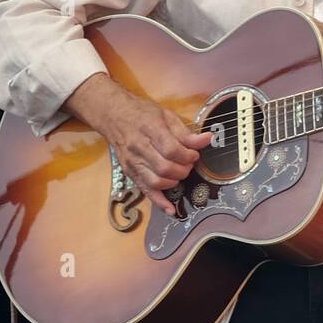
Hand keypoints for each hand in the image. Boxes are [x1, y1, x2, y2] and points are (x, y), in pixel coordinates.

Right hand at [70, 77, 213, 215]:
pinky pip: (146, 191)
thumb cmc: (142, 113)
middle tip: (189, 164)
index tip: (194, 154)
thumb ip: (186, 132)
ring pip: (156, 182)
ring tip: (180, 172)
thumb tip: (208, 139)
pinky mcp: (130, 173)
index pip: (171, 150)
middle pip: (165, 168)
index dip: (187, 156)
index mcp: (150, 130)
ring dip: (175, 182)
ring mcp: (133, 163)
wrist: (114, 116)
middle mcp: (139, 148)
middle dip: (183, 169)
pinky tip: (171, 209)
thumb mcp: (166, 115)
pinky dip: (159, 202)